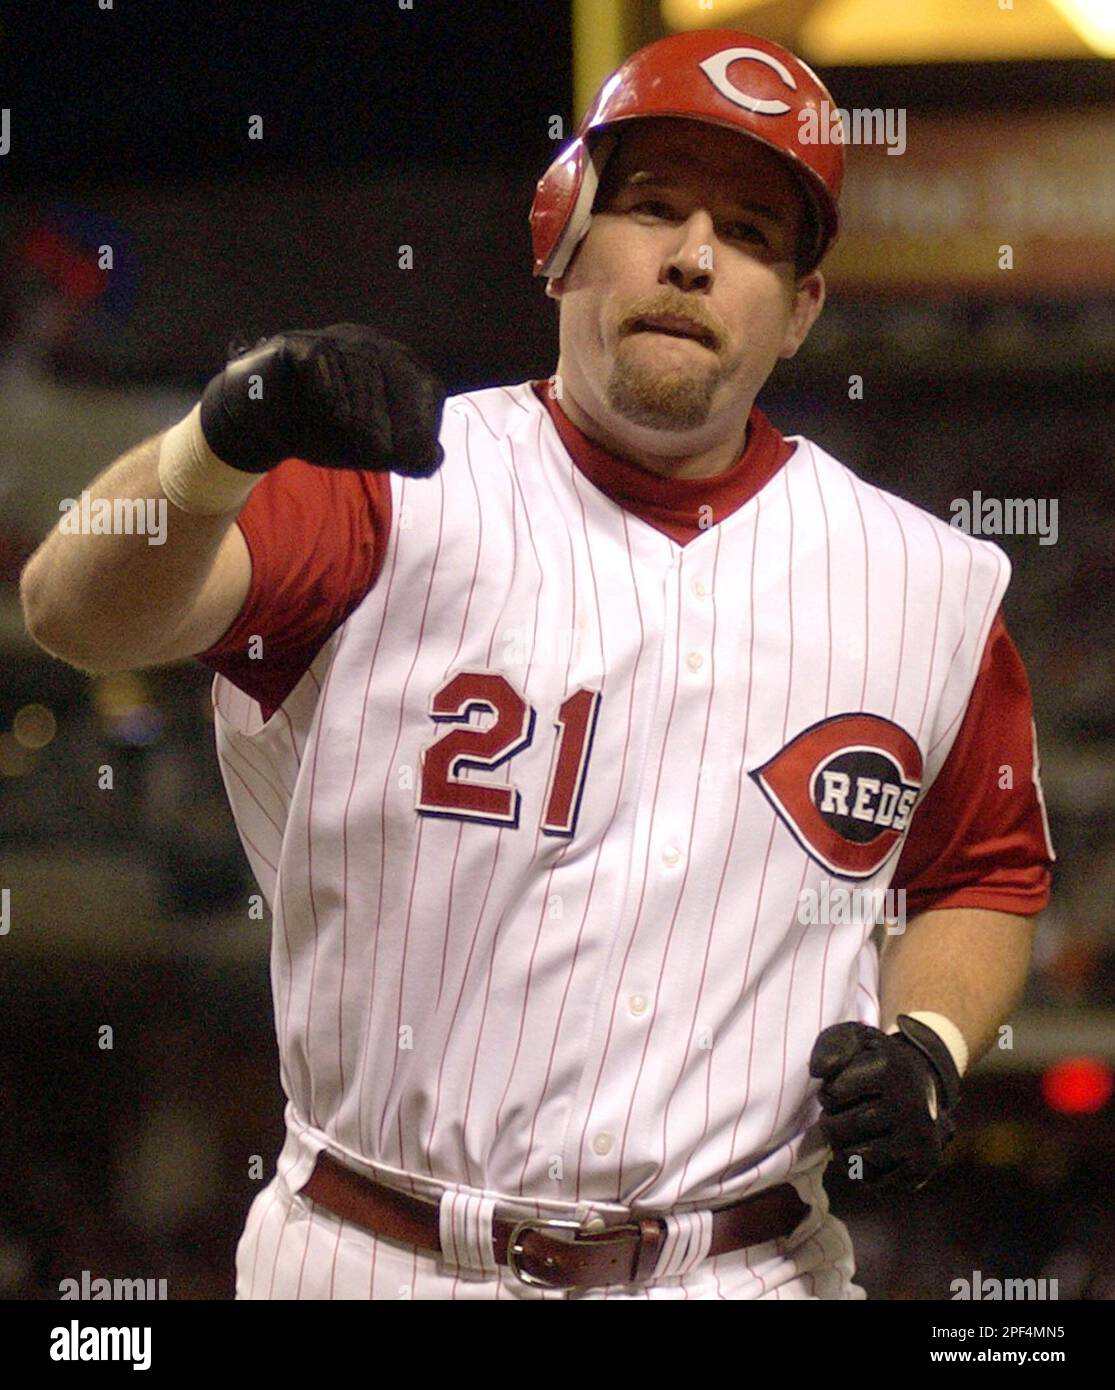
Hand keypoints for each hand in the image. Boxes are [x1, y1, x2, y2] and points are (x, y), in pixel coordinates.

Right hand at [199, 323, 444, 476]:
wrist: (265, 428)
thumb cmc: (324, 433)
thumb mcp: (373, 451)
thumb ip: (410, 455)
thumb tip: (432, 458)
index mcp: (392, 366)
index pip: (426, 387)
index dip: (423, 423)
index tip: (409, 460)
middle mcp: (367, 344)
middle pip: (400, 376)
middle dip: (396, 423)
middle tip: (383, 457)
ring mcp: (331, 340)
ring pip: (362, 368)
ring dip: (363, 415)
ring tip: (355, 445)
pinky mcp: (296, 344)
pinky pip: (320, 358)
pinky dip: (328, 391)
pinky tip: (329, 414)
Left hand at [808, 1015, 961, 1188]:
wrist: (922, 1083)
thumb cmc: (875, 1060)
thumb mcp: (853, 1038)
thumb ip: (830, 1046)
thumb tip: (818, 1071)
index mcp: (890, 1069)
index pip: (832, 1094)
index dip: (828, 1093)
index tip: (841, 1087)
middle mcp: (908, 1105)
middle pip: (839, 1130)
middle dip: (831, 1122)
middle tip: (844, 1112)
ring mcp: (917, 1139)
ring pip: (852, 1157)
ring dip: (842, 1146)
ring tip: (854, 1130)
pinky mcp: (921, 1166)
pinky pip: (871, 1181)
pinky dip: (861, 1170)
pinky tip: (869, 1148)